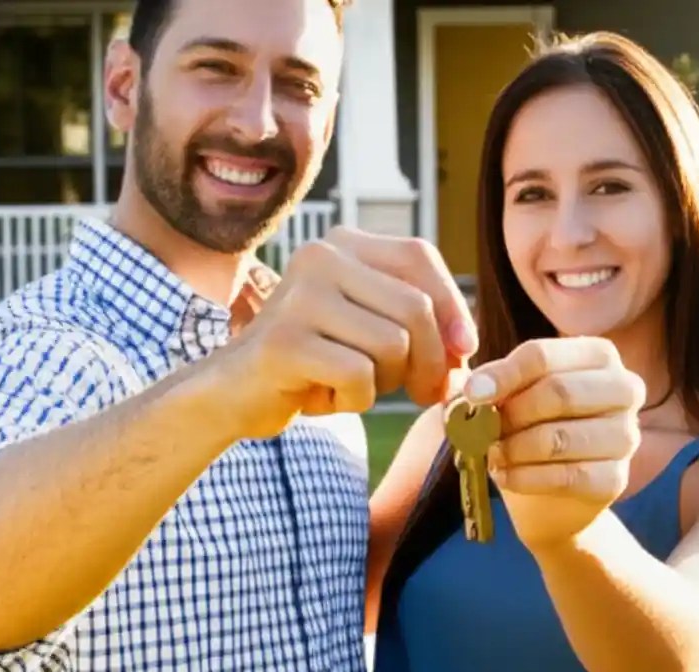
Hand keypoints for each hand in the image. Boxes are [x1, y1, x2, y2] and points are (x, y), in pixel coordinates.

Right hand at [220, 227, 477, 437]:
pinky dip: (353, 401)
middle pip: (415, 308)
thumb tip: (464, 349)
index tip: (462, 351)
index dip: (454, 306)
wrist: (233, 393)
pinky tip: (323, 397)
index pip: (419, 256)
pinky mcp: (285, 341)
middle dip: (430, 362)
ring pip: (393, 345)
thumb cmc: (312, 363)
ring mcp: (299, 296)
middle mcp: (320, 256)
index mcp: (342, 243)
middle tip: (422, 393)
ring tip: (350, 386)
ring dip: (385, 384)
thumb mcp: (369, 330)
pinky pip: (358, 376)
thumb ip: (418, 327)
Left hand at [462, 337, 644, 547]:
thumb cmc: (526, 430)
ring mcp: (626, 435)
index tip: (472, 395)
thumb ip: (485, 385)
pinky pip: (565, 476)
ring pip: (559, 437)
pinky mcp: (616, 479)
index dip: (502, 375)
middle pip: (558, 392)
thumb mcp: (504, 398)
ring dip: (514, 448)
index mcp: (597, 355)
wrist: (545, 498)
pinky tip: (504, 477)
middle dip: (511, 414)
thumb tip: (467, 386)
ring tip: (491, 454)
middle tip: (481, 430)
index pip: (542, 355)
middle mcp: (624, 389)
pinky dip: (524, 478)